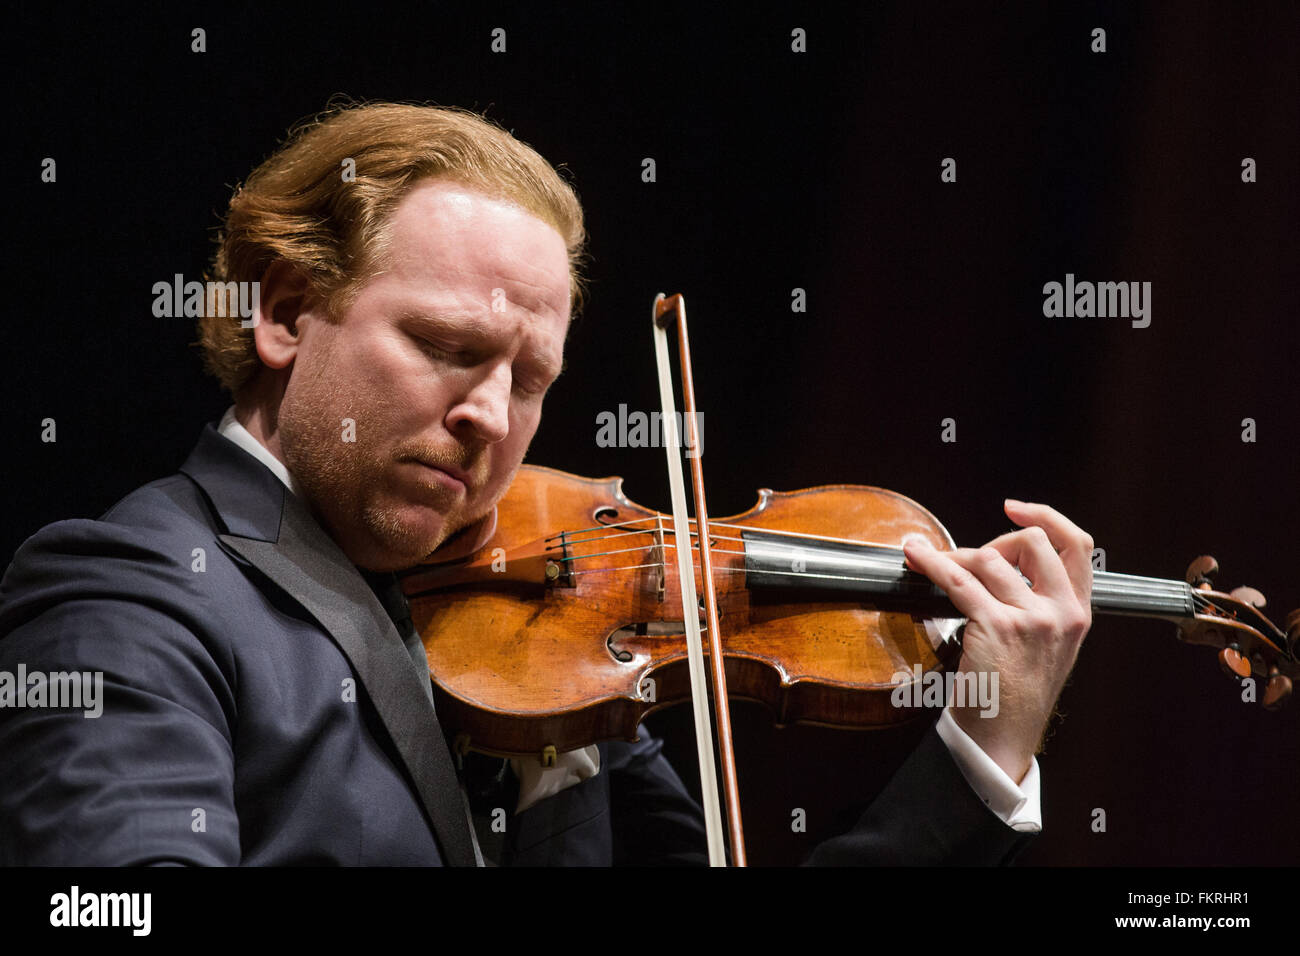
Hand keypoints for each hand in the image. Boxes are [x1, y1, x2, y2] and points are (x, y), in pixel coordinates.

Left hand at [901, 500, 1092, 782]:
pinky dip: (932, 562)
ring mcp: (1032, 619)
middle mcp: (1062, 613)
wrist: (1002, 740)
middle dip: (993, 541)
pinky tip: (916, 557)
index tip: (1015, 508)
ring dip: (956, 556)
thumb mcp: (1048, 646)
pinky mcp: (996, 627)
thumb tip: (999, 561)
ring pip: (988, 558)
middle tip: (967, 560)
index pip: (1077, 546)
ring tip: (937, 567)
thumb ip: (1040, 604)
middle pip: (1030, 542)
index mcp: (1079, 614)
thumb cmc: (1014, 695)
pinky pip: (958, 579)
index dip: (1045, 517)